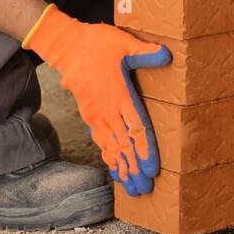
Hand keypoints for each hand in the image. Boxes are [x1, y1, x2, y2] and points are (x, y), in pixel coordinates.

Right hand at [21, 3, 169, 195]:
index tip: (152, 170)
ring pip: (112, 147)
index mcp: (120, 96)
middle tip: (145, 189)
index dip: (145, 151)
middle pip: (125, 146)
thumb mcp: (124, 44)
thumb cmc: (97, 44)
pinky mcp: (89, 114)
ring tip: (132, 187)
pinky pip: (100, 141)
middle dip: (135, 168)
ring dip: (123, 168)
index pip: (136, 130)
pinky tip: (115, 169)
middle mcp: (108, 111)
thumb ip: (146, 53)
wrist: (66, 46)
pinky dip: (108, 156)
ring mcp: (97, 115)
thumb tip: (167, 54)